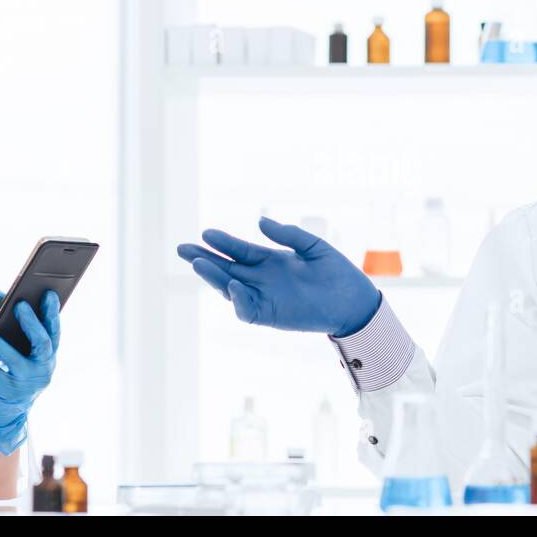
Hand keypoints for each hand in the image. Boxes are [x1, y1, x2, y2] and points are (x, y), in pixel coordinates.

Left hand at [0, 291, 60, 454]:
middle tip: (18, 305)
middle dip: (31, 323)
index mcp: (50, 357)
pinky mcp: (9, 390)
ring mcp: (27, 381)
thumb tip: (18, 309)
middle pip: (42, 343)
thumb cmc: (18, 376)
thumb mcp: (29, 359)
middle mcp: (43, 368)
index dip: (52, 313)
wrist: (11, 411)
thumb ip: (28, 340)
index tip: (48, 294)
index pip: (55, 332)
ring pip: (13, 358)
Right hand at [177, 217, 380, 337]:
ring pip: (230, 288)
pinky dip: (238, 299)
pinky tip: (231, 285)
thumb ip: (288, 234)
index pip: (240, 250)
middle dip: (204, 259)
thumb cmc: (337, 273)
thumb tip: (259, 221)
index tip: (205, 233)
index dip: (223, 242)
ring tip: (198, 264)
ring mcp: (265, 297)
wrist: (354, 301)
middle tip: (182, 249)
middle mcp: (263, 279)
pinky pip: (247, 310)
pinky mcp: (271, 315)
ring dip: (214, 278)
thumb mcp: (313, 246)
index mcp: (271, 261)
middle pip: (227, 268)